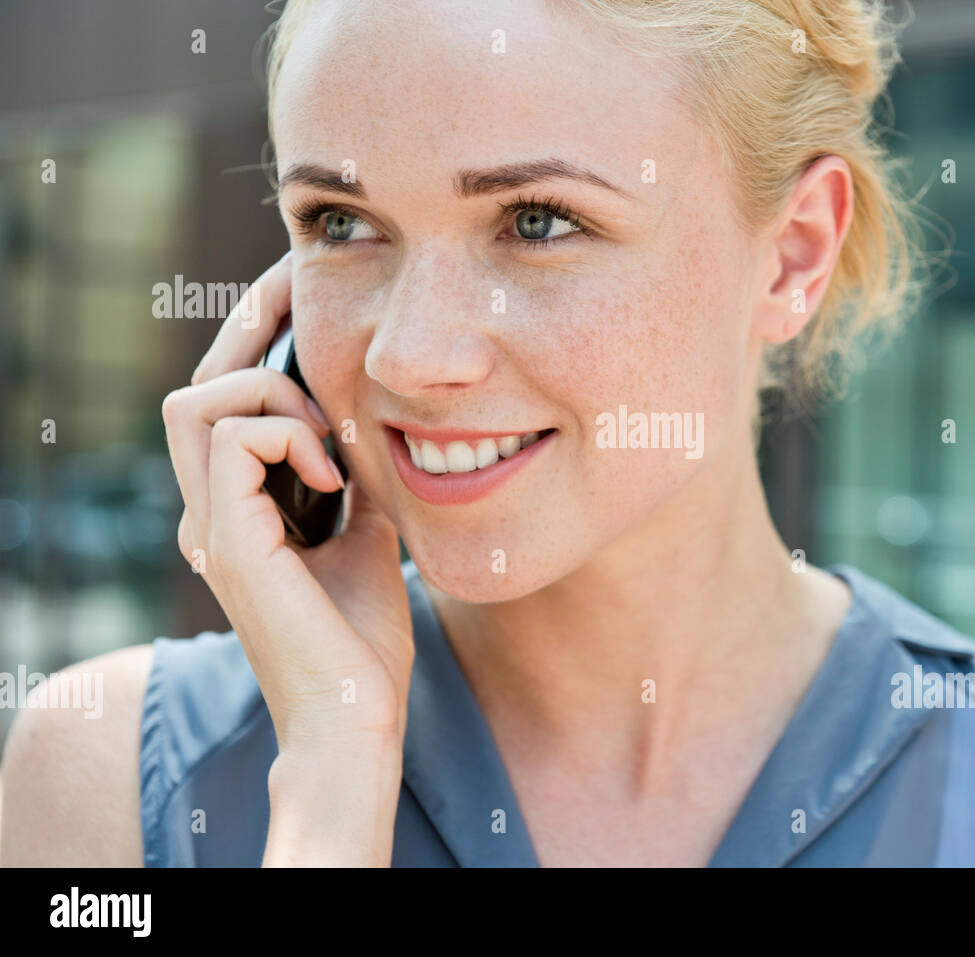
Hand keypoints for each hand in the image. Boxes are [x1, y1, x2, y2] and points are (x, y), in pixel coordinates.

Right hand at [161, 252, 411, 862]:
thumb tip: (374, 434)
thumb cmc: (364, 640)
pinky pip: (232, 440)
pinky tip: (334, 476)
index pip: (223, 404)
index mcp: (238, 511)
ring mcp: (212, 526)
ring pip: (196, 400)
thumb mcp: (367, 537)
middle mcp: (210, 513)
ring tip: (331, 438)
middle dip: (250, 332)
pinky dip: (287, 436)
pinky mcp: (229, 540)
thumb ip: (355, 486)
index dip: (257, 345)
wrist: (358, 716)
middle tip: (305, 306)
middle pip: (195, 388)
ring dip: (271, 394)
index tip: (304, 301)